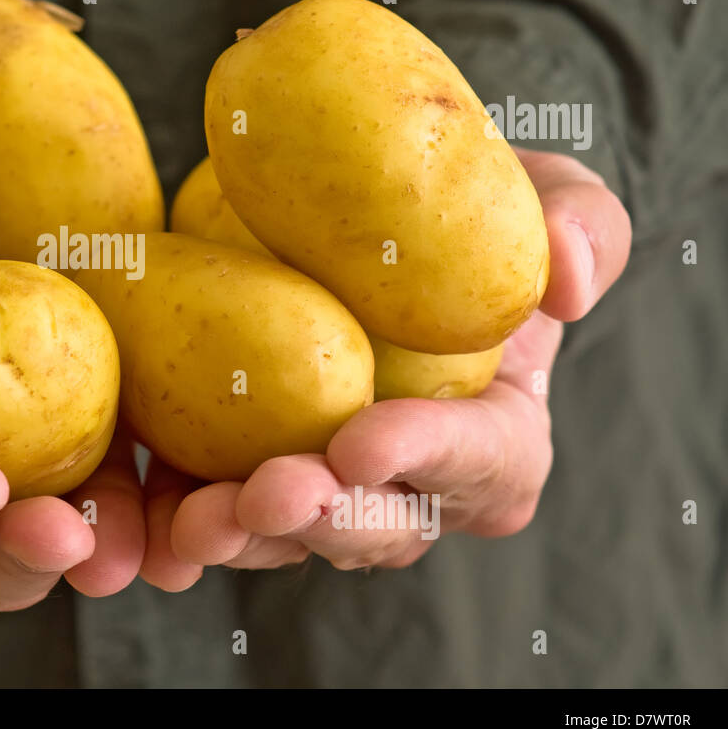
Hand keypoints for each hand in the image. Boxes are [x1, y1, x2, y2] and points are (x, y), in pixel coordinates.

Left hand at [139, 149, 631, 587]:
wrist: (346, 211)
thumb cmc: (460, 209)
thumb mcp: (538, 191)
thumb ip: (580, 223)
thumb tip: (570, 283)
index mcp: (492, 432)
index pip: (481, 462)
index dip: (429, 459)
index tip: (363, 441)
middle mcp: (407, 482)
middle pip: (378, 526)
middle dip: (325, 520)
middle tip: (271, 492)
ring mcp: (319, 484)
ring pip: (286, 536)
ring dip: (240, 536)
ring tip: (195, 522)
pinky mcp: (236, 466)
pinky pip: (205, 508)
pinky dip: (173, 525)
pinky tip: (147, 528)